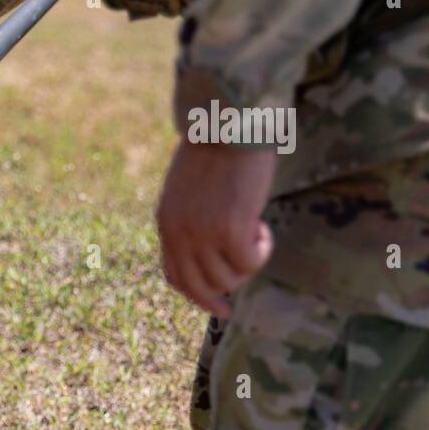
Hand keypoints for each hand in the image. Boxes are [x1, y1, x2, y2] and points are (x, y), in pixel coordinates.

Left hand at [156, 139, 275, 317]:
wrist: (227, 123)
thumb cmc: (214, 149)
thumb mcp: (188, 191)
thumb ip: (191, 221)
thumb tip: (209, 254)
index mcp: (166, 224)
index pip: (175, 276)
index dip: (196, 295)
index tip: (217, 305)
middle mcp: (179, 234)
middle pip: (199, 287)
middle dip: (221, 295)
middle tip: (237, 294)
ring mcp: (203, 234)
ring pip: (229, 278)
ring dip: (247, 263)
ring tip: (254, 232)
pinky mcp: (231, 230)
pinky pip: (250, 262)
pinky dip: (262, 250)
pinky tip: (262, 226)